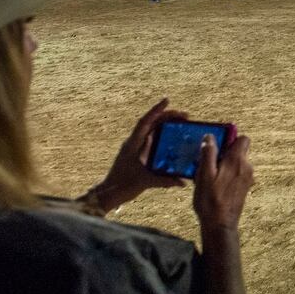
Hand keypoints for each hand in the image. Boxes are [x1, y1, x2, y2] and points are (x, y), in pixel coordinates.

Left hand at [84, 98, 186, 212]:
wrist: (108, 193)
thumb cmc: (123, 186)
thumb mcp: (145, 182)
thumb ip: (165, 181)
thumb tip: (183, 181)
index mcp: (132, 144)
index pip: (145, 122)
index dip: (156, 110)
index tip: (167, 100)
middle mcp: (134, 142)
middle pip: (151, 122)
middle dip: (167, 116)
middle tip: (185, 116)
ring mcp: (135, 146)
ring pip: (152, 129)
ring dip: (166, 123)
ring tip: (182, 123)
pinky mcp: (138, 152)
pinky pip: (152, 138)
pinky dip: (163, 133)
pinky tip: (173, 137)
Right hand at [194, 134, 253, 230]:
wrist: (220, 225)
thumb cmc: (210, 200)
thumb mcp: (204, 174)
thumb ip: (208, 154)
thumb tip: (210, 136)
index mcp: (238, 161)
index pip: (243, 139)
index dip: (230, 138)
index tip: (216, 145)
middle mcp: (247, 167)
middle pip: (239, 151)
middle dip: (224, 152)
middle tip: (208, 161)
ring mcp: (248, 178)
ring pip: (237, 163)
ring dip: (225, 164)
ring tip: (209, 175)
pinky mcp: (245, 187)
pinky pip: (237, 173)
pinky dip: (227, 174)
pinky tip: (214, 184)